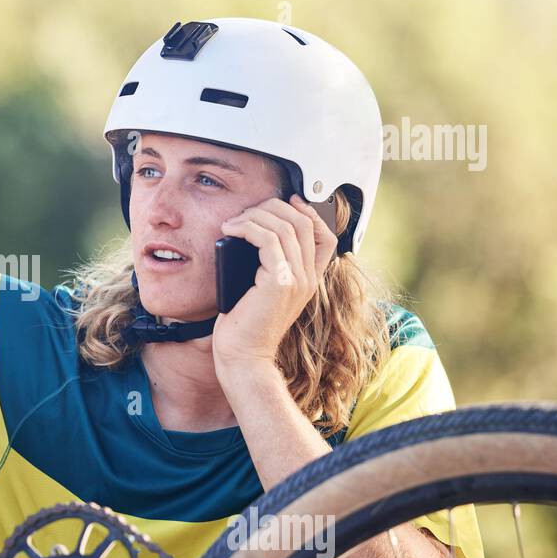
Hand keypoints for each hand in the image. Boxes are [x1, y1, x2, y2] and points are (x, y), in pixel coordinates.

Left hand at [211, 194, 337, 372]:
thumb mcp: (258, 290)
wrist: (243, 357)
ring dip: (256, 215)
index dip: (310, 212)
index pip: (326, 236)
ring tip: (233, 222)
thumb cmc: (244, 327)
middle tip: (247, 212)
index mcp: (308, 280)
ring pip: (286, 226)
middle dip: (274, 207)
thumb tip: (249, 236)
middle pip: (304, 222)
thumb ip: (265, 266)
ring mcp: (297, 280)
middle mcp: (308, 278)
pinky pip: (267, 239)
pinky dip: (247, 227)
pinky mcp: (279, 283)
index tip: (287, 200)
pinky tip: (230, 230)